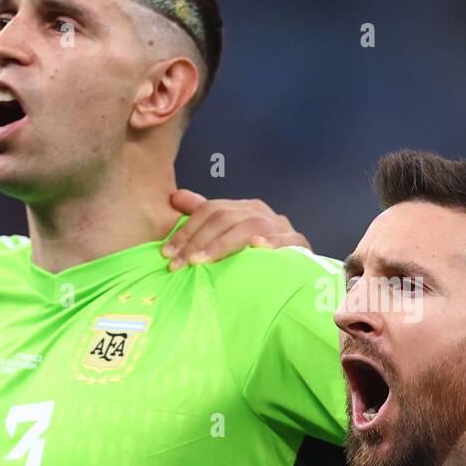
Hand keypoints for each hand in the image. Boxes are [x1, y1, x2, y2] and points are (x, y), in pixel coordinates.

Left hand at [164, 190, 310, 269]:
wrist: (296, 269)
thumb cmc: (256, 253)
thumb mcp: (227, 232)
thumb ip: (203, 215)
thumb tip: (175, 196)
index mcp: (244, 207)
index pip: (210, 210)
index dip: (186, 230)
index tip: (167, 253)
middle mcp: (261, 212)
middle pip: (225, 217)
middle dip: (197, 241)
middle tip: (178, 264)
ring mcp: (281, 226)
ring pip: (249, 226)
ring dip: (222, 245)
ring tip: (201, 262)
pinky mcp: (298, 242)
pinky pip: (287, 238)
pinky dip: (272, 241)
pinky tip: (256, 246)